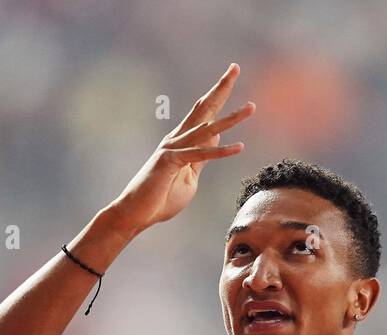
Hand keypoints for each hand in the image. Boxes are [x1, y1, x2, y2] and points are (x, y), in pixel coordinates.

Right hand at [107, 63, 254, 236]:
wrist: (135, 214)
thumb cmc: (160, 198)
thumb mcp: (189, 177)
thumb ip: (201, 158)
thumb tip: (214, 140)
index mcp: (182, 141)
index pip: (204, 114)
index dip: (218, 95)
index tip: (231, 77)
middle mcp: (177, 139)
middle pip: (204, 109)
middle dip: (221, 88)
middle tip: (235, 67)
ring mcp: (173, 149)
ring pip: (207, 130)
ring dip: (231, 119)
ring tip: (251, 108)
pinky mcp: (171, 163)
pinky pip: (200, 156)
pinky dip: (220, 152)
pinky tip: (239, 146)